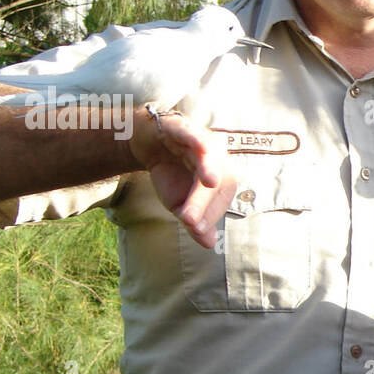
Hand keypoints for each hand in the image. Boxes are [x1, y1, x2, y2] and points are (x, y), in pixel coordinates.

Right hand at [130, 110, 234, 248]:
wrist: (150, 145)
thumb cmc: (172, 175)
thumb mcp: (180, 203)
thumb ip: (195, 222)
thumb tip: (209, 244)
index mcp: (222, 176)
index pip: (223, 197)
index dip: (211, 214)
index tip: (196, 229)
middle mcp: (218, 158)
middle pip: (219, 179)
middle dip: (205, 201)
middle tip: (189, 221)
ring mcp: (202, 141)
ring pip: (208, 157)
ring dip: (209, 169)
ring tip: (210, 182)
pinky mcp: (183, 128)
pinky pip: (191, 134)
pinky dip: (195, 140)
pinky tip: (197, 147)